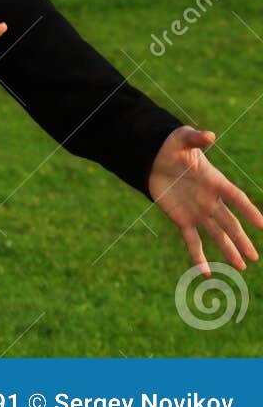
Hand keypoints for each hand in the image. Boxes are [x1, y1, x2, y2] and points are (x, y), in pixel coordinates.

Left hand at [149, 126, 262, 272]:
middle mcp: (210, 200)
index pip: (236, 198)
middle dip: (242, 240)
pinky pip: (192, 240)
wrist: (154, 157)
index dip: (248, 210)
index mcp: (215, 181)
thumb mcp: (183, 139)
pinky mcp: (181, 219)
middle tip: (255, 257)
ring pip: (216, 235)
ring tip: (240, 267)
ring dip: (228, 250)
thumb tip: (208, 135)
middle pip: (229, 223)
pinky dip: (197, 256)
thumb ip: (196, 139)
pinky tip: (204, 272)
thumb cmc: (172, 146)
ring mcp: (197, 211)